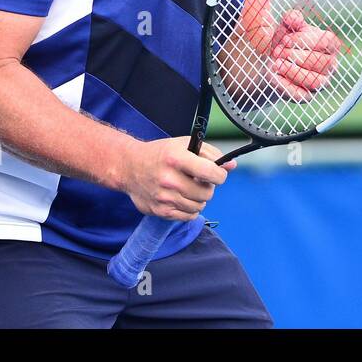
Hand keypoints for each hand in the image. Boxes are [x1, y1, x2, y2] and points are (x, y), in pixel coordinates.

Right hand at [120, 136, 234, 220]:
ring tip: (189, 188)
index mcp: (176, 158)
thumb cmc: (161, 154)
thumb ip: (210, 153)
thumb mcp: (184, 145)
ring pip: (199, 206)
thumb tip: (232, 165)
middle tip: (199, 180)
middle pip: (207, 193)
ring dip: (199, 199)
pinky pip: (188, 216)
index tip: (217, 173)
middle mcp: (169, 179)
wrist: (130, 167)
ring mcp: (164, 197)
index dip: (220, 175)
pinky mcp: (160, 211)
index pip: (211, 172)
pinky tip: (182, 198)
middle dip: (208, 187)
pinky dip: (190, 209)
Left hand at [236, 0, 341, 102]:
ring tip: (274, 61)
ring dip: (293, 69)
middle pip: (325, 61)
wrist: (243, 67)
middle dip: (298, 53)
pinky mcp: (301, 98)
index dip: (307, 36)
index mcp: (321, 42)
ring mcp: (314, 82)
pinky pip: (302, 95)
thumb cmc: (260, 39)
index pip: (330, 41)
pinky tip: (271, 74)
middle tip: (276, 49)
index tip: (285, 30)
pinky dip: (285, 84)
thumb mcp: (262, 16)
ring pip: (317, 80)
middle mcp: (323, 63)